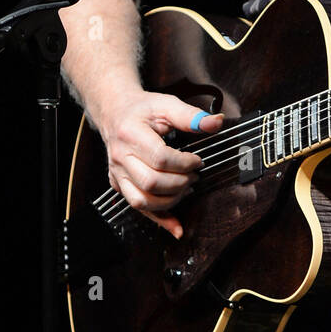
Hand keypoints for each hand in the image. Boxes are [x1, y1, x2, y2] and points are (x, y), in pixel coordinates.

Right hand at [97, 91, 224, 238]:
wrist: (114, 113)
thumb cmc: (142, 110)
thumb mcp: (166, 105)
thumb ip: (191, 116)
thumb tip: (216, 123)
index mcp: (130, 134)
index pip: (160, 158)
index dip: (184, 163)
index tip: (198, 161)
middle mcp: (120, 156)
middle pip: (151, 182)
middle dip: (179, 183)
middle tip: (194, 176)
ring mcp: (117, 173)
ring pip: (142, 200)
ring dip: (171, 201)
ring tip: (186, 189)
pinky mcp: (119, 185)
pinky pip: (137, 208)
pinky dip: (159, 219)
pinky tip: (176, 226)